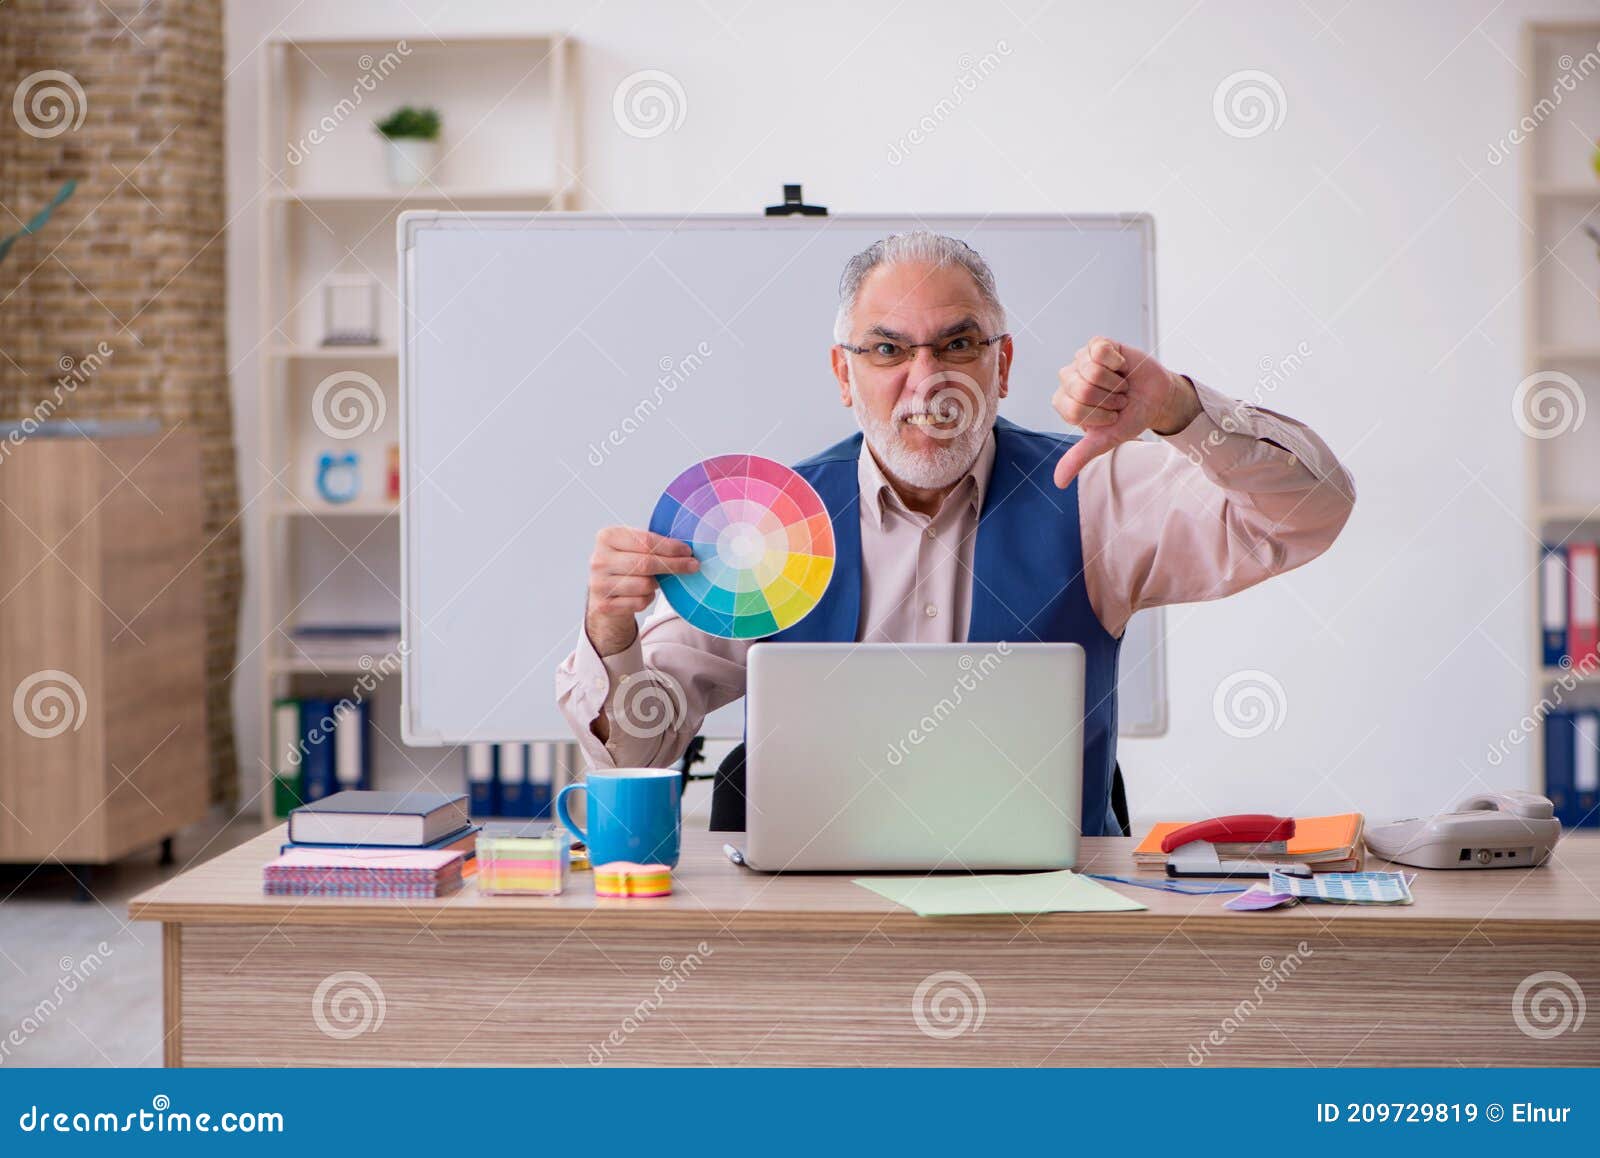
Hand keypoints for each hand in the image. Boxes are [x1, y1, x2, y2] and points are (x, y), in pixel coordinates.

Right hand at [584, 527, 697, 655]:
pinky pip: (640, 602)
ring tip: (653, 580)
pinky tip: (642, 593)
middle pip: (646, 563)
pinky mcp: (604, 605)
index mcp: (607, 537)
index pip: (645, 541)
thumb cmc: (626, 563)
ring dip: (655, 584)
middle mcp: (599, 559)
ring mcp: (599, 583)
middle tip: (693, 566)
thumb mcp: (632, 546)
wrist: (604, 591)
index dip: (670, 547)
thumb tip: (686, 550)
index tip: (688, 551)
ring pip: (644, 585)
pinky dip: (647, 598)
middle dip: (674, 565)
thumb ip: (652, 544)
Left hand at [1051, 338, 1198, 487]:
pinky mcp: (1096, 345)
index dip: (1100, 415)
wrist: (1156, 398)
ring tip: (1120, 385)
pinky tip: (1120, 366)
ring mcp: (1080, 360)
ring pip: (1092, 370)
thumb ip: (1079, 457)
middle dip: (1109, 399)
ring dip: (1115, 382)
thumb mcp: (1105, 440)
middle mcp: (1067, 381)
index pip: (1074, 410)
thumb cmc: (1129, 418)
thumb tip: (1058, 483)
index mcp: (1064, 403)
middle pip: (1082, 390)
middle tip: (1117, 400)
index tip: (1111, 417)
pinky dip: (1117, 362)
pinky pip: (1100, 351)